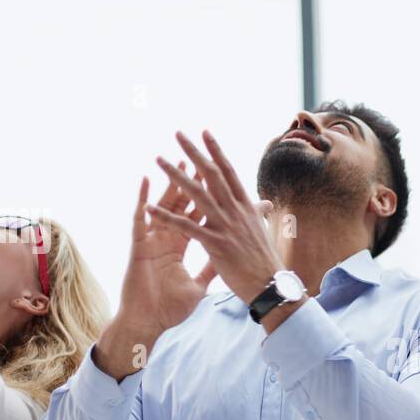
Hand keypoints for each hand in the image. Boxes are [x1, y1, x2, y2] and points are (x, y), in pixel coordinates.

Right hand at [93, 173, 216, 379]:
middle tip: (202, 160)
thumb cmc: (168, 308)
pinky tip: (146, 181)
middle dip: (192, 183)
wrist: (148, 324)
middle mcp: (166, 238)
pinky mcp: (139, 247)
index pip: (197, 217)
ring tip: (177, 161)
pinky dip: (144, 201)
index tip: (221, 182)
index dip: (208, 199)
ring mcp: (152, 240)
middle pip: (181, 205)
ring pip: (163, 206)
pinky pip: (140, 220)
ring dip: (170, 184)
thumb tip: (226, 259)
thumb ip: (209, 269)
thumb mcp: (197, 286)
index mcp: (180, 246)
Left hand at [148, 131, 284, 315]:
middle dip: (193, 153)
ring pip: (196, 194)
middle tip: (177, 134)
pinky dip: (165, 217)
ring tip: (158, 160)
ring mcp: (226, 226)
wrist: (270, 285)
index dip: (216, 151)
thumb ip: (258, 215)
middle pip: (211, 175)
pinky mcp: (215, 244)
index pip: (229, 172)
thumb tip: (263, 204)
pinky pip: (186, 227)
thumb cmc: (266, 261)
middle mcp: (236, 211)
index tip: (205, 133)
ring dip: (175, 176)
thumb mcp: (262, 232)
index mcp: (246, 207)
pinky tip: (149, 208)